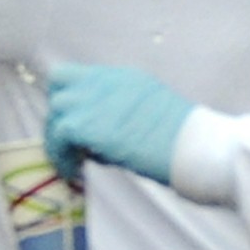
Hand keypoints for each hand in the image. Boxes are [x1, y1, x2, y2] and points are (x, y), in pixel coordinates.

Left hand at [44, 64, 198, 185]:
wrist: (194, 146)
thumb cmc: (184, 139)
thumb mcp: (150, 111)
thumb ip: (122, 112)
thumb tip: (98, 137)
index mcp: (122, 77)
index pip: (78, 76)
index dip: (72, 99)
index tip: (77, 125)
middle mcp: (104, 81)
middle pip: (59, 85)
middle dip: (60, 114)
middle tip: (70, 144)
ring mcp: (93, 100)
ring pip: (55, 111)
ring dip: (59, 138)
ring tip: (73, 162)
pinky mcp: (85, 125)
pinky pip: (58, 137)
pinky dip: (62, 156)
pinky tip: (75, 173)